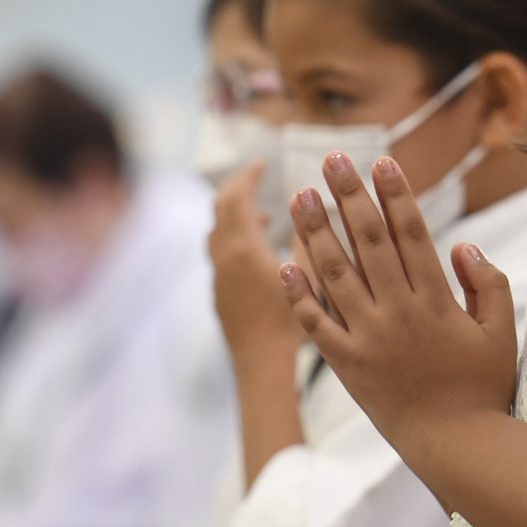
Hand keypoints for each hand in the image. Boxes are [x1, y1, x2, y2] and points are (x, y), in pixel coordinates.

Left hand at [209, 164, 301, 366]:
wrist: (261, 363)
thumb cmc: (289, 323)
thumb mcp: (309, 276)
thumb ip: (307, 236)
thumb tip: (307, 201)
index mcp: (243, 248)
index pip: (237, 197)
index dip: (249, 175)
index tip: (263, 163)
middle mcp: (223, 259)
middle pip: (221, 209)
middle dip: (239, 189)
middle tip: (258, 179)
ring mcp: (217, 277)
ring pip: (217, 232)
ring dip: (236, 215)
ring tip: (264, 215)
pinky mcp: (219, 294)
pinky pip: (219, 253)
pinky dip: (233, 239)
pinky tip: (256, 254)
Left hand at [280, 155, 517, 449]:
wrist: (455, 445)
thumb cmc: (483, 388)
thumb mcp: (501, 332)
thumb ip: (487, 284)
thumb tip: (463, 246)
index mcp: (435, 299)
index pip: (410, 233)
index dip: (394, 194)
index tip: (381, 162)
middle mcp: (397, 311)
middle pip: (368, 241)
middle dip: (348, 195)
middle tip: (331, 159)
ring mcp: (368, 337)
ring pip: (335, 273)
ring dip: (315, 231)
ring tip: (302, 196)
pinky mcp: (346, 363)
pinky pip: (316, 324)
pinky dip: (299, 294)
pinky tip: (284, 264)